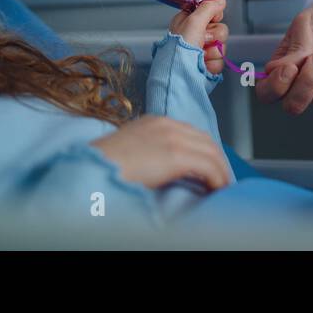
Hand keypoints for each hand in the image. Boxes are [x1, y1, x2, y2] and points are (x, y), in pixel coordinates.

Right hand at [91, 115, 231, 189]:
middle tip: (221, 180)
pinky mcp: (175, 154)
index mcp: (153, 122)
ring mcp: (171, 137)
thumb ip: (149, 154)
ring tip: (222, 188)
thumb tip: (161, 169)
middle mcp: (166, 124)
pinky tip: (217, 190)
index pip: (190, 133)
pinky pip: (208, 166)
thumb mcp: (129, 152)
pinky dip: (217, 179)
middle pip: (205, 140)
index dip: (203, 151)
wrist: (90, 170)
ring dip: (220, 171)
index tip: (208, 168)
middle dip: (217, 161)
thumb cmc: (101, 167)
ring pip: (211, 152)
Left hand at [168, 0, 228, 74]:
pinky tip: (203, 64)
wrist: (180, 74)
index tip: (212, 19)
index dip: (214, 16)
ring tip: (200, 54)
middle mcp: (196, 35)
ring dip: (213, 51)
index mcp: (189, 22)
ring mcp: (203, 51)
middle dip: (214, 36)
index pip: (211, 13)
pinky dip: (213, 63)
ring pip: (222, 45)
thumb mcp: (193, 21)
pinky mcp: (209, 65)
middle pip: (220, 29)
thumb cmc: (180, 47)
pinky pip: (221, 60)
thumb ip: (208, 8)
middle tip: (202, 39)